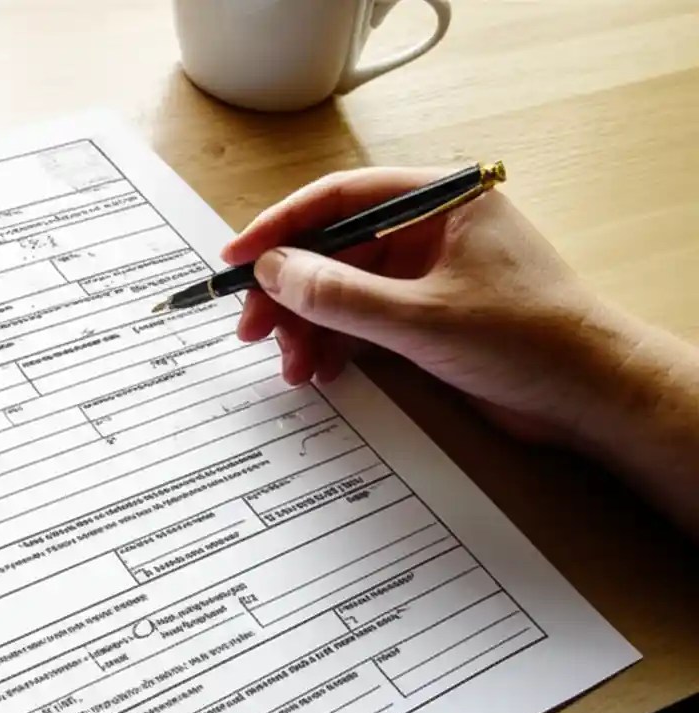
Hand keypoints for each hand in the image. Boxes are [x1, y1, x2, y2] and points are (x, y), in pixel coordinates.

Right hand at [221, 166, 625, 445]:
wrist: (593, 397)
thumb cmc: (529, 340)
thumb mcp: (421, 318)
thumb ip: (340, 294)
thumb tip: (273, 271)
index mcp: (438, 200)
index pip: (339, 198)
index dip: (279, 227)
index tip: (237, 259)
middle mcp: (428, 229)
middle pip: (334, 247)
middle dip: (290, 291)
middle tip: (251, 328)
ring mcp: (426, 273)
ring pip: (343, 289)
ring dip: (310, 326)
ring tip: (291, 365)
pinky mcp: (427, 314)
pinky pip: (364, 318)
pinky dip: (337, 343)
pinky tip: (320, 369)